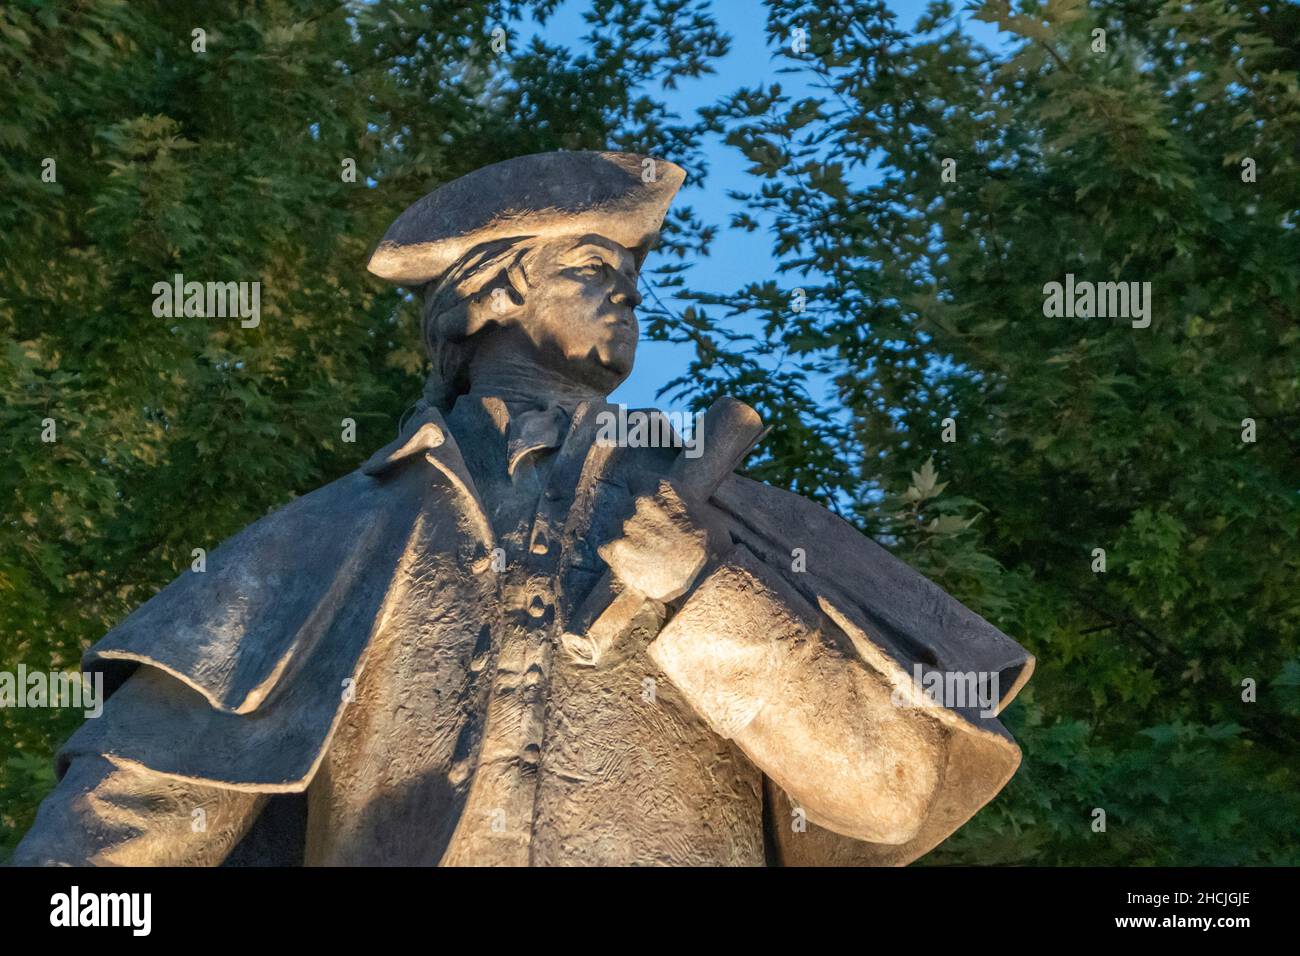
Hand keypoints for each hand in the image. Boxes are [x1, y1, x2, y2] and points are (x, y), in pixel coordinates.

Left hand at [597, 475, 729, 602]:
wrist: (703, 577)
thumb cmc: (711, 546)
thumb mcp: (703, 511)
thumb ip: (679, 502)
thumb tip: (673, 506)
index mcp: (660, 486)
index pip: (634, 479)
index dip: (639, 493)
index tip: (646, 507)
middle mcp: (639, 501)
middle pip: (625, 506)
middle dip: (636, 521)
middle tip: (652, 539)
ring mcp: (625, 525)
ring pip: (617, 528)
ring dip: (628, 540)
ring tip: (647, 556)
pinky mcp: (615, 550)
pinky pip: (608, 549)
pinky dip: (618, 558)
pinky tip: (636, 566)